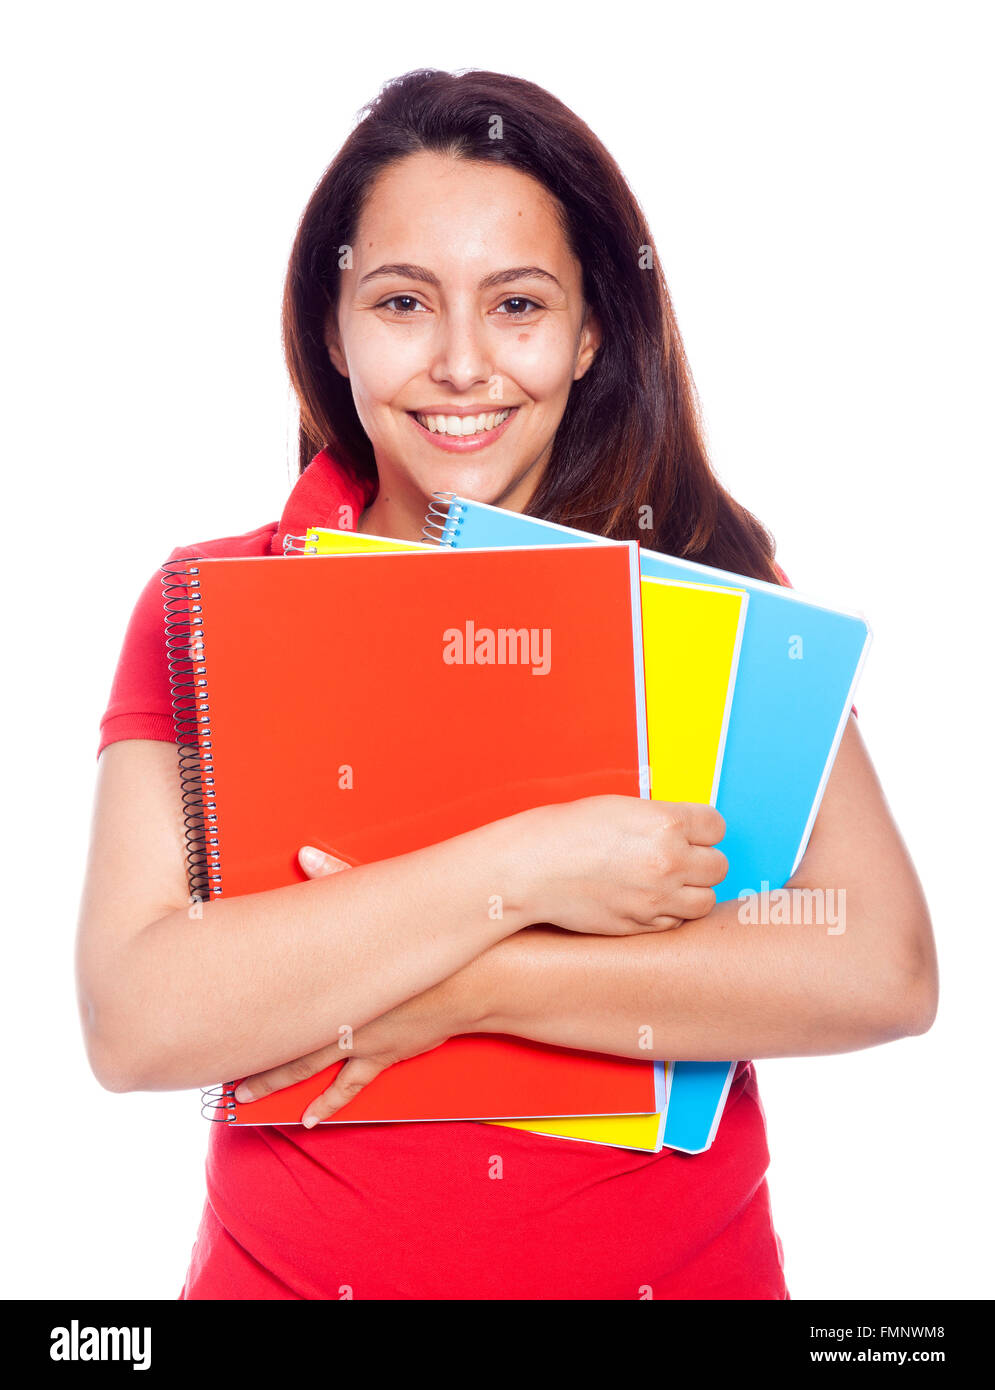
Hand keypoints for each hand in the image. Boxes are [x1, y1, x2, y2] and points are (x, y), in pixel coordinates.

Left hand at [232, 845, 477, 1127]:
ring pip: (307, 1069)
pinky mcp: (386, 1055)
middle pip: (283, 1044)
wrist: (480, 983)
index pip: (277, 1004)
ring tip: (244, 1097)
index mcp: (334, 988)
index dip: (242, 1016)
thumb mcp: (384, 910)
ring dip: (276, 1083)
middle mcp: (339, 1022)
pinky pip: (351, 1086)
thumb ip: (339, 880)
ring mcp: (361, 1043)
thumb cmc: (433, 946)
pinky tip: (313, 1120)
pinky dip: (330, 1103)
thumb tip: (305, 855)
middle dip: (249, 1059)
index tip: (211, 1025)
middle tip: (214, 1075)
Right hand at [518, 795, 727, 935]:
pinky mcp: (642, 925)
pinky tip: (648, 899)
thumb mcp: (621, 808)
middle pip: (719, 866)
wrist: (531, 869)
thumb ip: (660, 821)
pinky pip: (677, 922)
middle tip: (679, 858)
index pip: (717, 826)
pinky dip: (669, 913)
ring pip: (705, 900)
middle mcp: (669, 861)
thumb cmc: (566, 831)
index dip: (703, 829)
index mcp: (666, 823)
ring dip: (692, 891)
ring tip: (667, 882)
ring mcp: (657, 898)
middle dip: (702, 860)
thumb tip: (686, 833)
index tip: (691, 832)